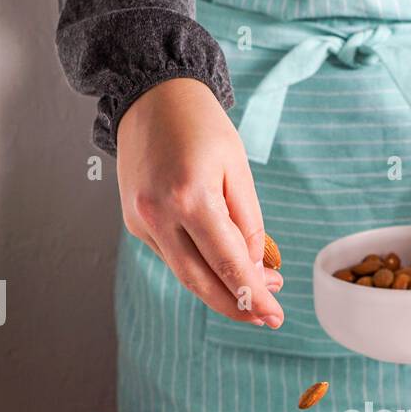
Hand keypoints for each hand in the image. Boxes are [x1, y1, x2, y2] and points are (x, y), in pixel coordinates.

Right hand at [117, 79, 282, 327]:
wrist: (150, 95)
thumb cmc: (201, 126)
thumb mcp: (237, 170)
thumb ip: (249, 224)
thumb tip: (254, 270)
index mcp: (190, 197)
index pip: (228, 263)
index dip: (254, 294)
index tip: (276, 314)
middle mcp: (159, 214)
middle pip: (201, 281)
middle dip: (237, 305)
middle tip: (266, 316)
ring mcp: (141, 221)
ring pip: (185, 274)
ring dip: (220, 291)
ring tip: (254, 293)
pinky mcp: (134, 222)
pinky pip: (172, 256)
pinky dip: (199, 267)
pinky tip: (222, 266)